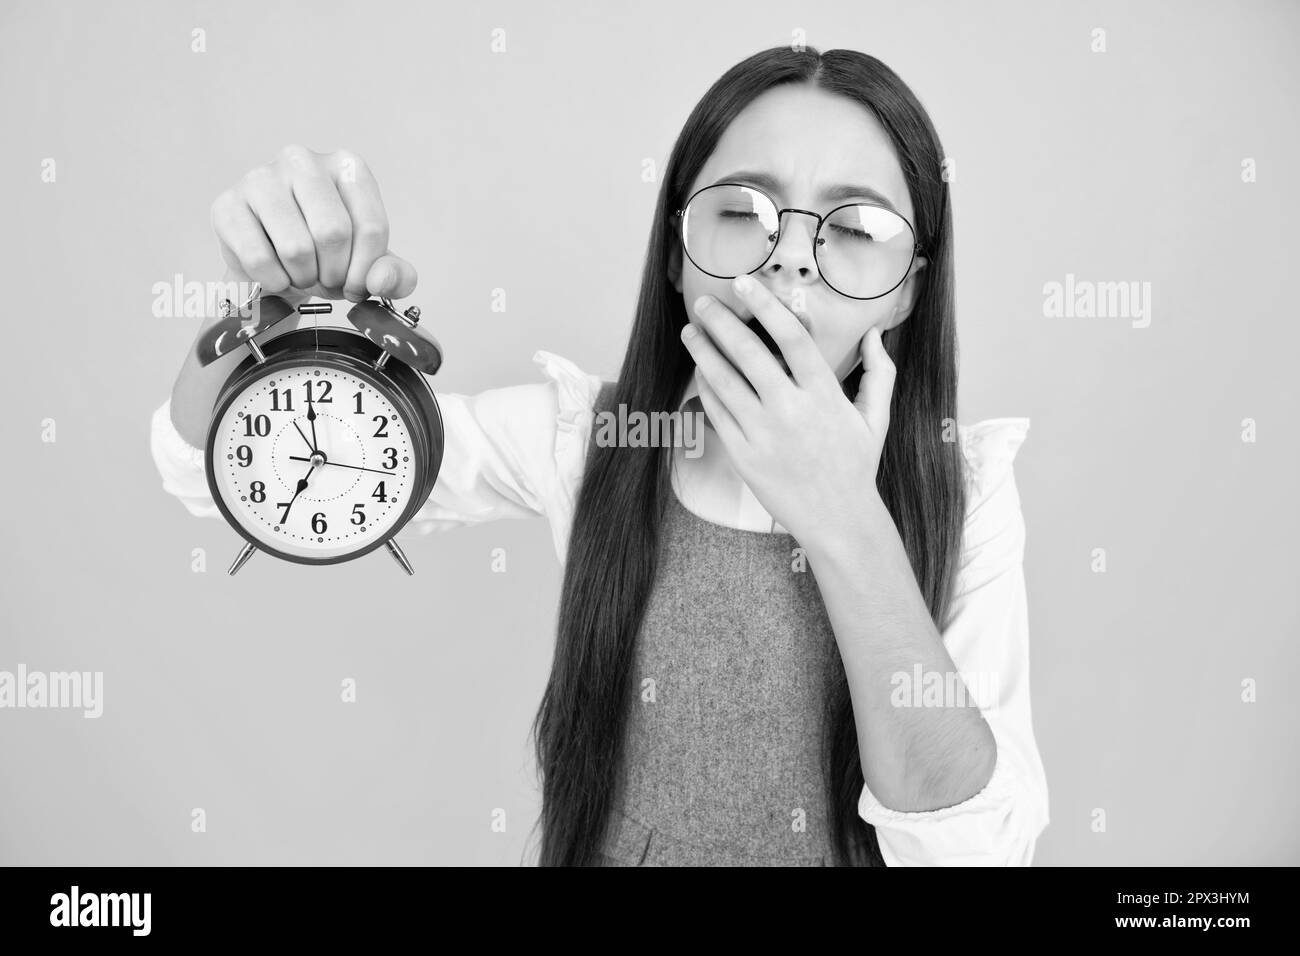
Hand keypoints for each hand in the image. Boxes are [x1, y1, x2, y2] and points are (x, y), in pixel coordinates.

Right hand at [210, 145, 417, 303]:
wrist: (275, 259)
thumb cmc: (327, 254)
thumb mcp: (370, 264)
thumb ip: (395, 275)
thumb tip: (382, 281)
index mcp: (348, 167)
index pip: (371, 227)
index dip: (366, 271)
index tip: (355, 284)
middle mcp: (303, 160)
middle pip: (333, 234)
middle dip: (333, 274)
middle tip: (325, 279)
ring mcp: (261, 178)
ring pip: (296, 248)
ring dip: (303, 278)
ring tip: (301, 274)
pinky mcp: (228, 204)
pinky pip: (259, 259)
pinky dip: (274, 281)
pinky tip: (275, 274)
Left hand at [679, 275, 895, 552]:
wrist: (837, 520)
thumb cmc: (857, 465)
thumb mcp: (876, 418)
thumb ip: (879, 372)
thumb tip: (875, 334)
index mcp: (824, 394)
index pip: (790, 337)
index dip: (764, 306)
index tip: (742, 283)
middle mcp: (791, 410)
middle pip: (748, 354)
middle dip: (721, 322)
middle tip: (704, 302)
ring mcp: (764, 434)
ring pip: (724, 381)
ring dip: (703, 351)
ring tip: (691, 331)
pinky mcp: (743, 456)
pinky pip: (717, 413)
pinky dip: (706, 388)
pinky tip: (700, 371)